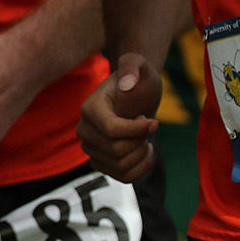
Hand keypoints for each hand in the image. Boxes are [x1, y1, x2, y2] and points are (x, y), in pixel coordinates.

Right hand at [78, 53, 160, 182]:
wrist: (136, 94)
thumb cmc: (138, 78)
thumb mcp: (138, 63)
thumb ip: (132, 65)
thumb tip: (127, 85)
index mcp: (90, 107)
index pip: (111, 130)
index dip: (137, 130)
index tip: (155, 121)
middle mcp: (85, 129)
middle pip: (116, 150)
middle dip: (141, 140)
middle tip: (148, 126)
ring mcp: (91, 148)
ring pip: (120, 166)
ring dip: (142, 155)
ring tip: (146, 138)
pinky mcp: (101, 162)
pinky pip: (122, 177)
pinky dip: (140, 169)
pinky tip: (145, 151)